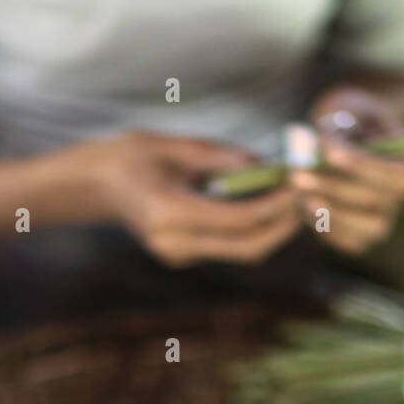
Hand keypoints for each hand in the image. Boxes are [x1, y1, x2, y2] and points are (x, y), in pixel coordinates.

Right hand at [91, 131, 299, 266]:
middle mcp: (174, 243)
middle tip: (306, 201)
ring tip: (291, 201)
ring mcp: (178, 255)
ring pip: (240, 251)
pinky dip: (251, 229)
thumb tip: (268, 165)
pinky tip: (264, 206)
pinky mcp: (182, 257)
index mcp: (170, 213)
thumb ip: (225, 158)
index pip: (239, 219)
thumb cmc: (133, 156)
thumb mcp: (179, 146)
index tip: (298, 185)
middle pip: (246, 248)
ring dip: (270, 230)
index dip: (275, 205)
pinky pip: (226, 247)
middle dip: (281, 227)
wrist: (96, 185)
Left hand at [294, 86, 403, 254]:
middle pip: (374, 199)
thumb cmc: (346, 126)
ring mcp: (384, 222)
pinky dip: (324, 226)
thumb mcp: (345, 116)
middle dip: (333, 187)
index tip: (327, 152)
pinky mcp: (361, 240)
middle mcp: (401, 198)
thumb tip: (321, 150)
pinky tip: (304, 206)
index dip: (361, 164)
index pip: (397, 172)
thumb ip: (337, 132)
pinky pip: (346, 241)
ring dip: (327, 211)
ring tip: (298, 192)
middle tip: (297, 175)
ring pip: (362, 226)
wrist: (338, 150)